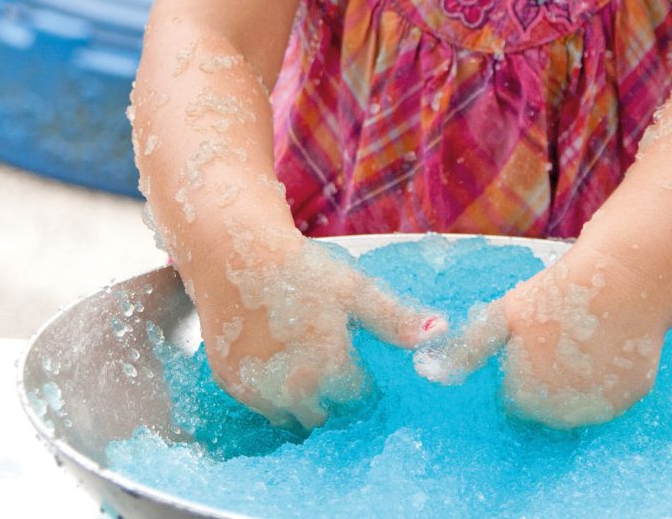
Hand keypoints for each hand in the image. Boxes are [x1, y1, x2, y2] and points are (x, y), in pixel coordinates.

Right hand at [194, 231, 447, 429]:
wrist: (236, 253)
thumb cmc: (301, 269)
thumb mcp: (355, 289)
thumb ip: (395, 319)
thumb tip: (439, 334)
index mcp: (329, 367)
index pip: (361, 399)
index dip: (366, 381)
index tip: (362, 361)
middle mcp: (292, 389)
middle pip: (328, 416)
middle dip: (336, 397)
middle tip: (334, 361)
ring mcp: (258, 391)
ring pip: (293, 417)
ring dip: (305, 401)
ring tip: (309, 363)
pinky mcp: (231, 385)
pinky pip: (262, 406)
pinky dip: (274, 394)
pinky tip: (280, 360)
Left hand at [413, 241, 663, 428]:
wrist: (622, 281)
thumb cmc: (556, 294)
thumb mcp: (501, 316)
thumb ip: (466, 351)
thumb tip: (426, 373)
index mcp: (525, 398)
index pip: (511, 398)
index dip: (517, 366)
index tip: (527, 340)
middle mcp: (562, 416)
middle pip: (545, 406)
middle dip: (545, 379)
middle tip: (555, 335)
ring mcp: (600, 409)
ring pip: (579, 402)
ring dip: (576, 381)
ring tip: (580, 337)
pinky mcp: (631, 396)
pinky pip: (612, 392)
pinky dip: (608, 374)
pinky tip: (606, 341)